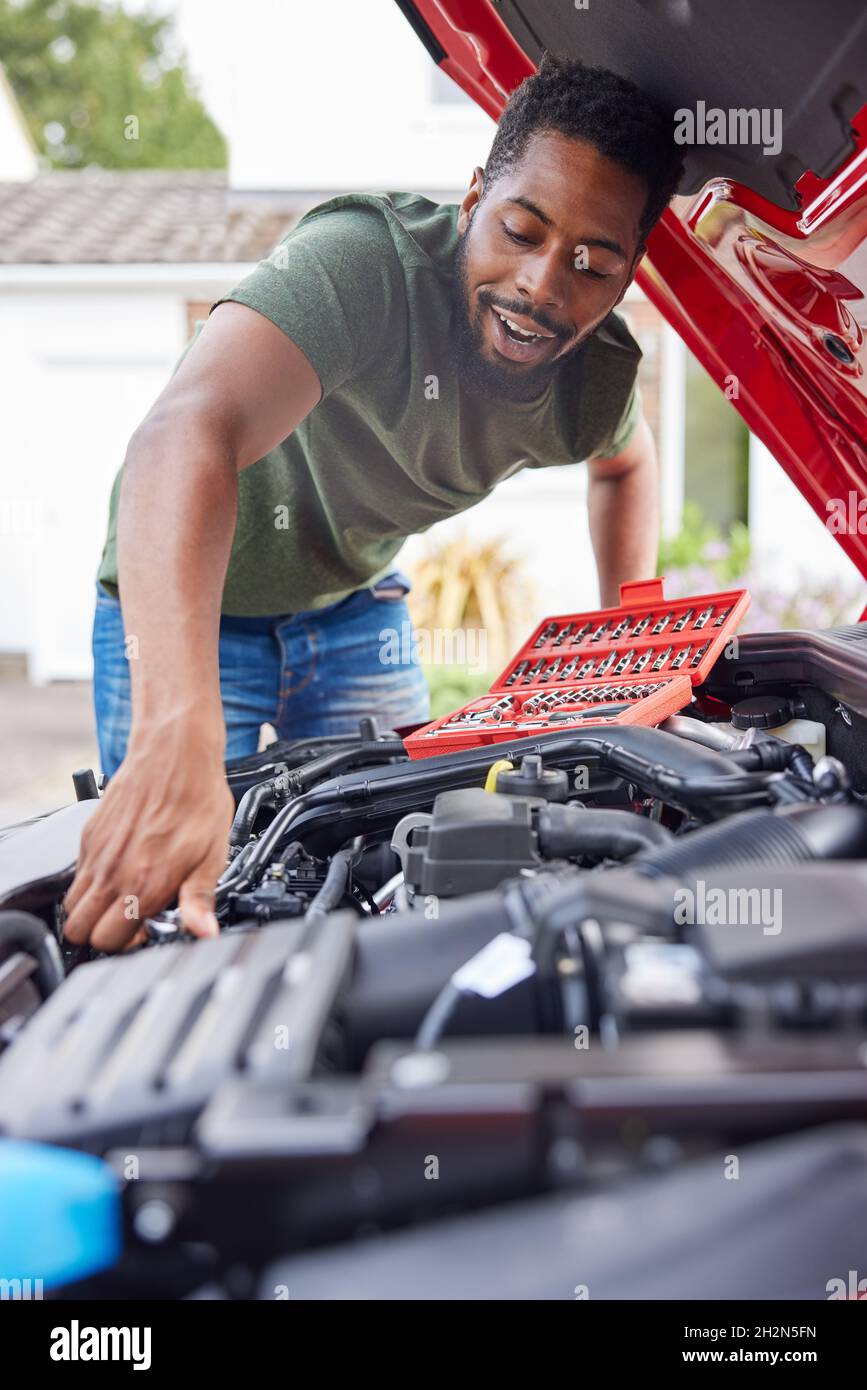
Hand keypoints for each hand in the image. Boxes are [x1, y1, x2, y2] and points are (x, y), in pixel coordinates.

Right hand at [63, 726, 234, 950]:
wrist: (176, 755)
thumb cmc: (198, 800)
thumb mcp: (213, 855)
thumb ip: (200, 899)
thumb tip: (203, 932)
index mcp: (144, 884)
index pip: (110, 941)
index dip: (129, 942)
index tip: (147, 929)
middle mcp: (113, 872)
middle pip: (81, 930)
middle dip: (104, 932)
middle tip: (132, 918)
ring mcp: (96, 854)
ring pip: (71, 906)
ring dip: (92, 909)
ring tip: (123, 897)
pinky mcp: (88, 835)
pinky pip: (75, 874)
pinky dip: (90, 881)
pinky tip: (119, 869)